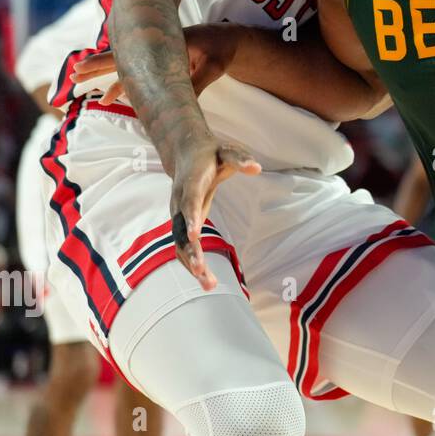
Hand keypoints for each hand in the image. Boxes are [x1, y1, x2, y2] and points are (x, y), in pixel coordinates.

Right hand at [70, 23, 238, 104]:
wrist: (229, 39)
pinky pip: (136, 69)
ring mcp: (157, 51)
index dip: (108, 63)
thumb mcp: (213, 67)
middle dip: (97, 64)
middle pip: (121, 55)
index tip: (85, 67)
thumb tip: (179, 103)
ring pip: (126, 63)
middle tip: (73, 73)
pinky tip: (113, 94)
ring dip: (108, 75)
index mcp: (168, 42)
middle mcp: (157, 44)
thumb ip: (196, 83)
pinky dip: (124, 80)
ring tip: (90, 90)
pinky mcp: (161, 58)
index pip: (131, 53)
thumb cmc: (222, 51)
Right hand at [169, 135, 259, 290]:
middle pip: (180, 230)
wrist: (184, 151)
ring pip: (179, 243)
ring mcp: (177, 214)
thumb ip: (240, 159)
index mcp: (191, 184)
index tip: (194, 234)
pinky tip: (206, 280)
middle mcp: (180, 202)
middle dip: (190, 250)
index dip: (191, 218)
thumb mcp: (228, 151)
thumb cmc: (211, 153)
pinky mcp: (180, 223)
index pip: (190, 202)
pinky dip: (191, 263)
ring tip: (209, 285)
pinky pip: (182, 246)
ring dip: (191, 264)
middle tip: (201, 270)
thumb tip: (256, 168)